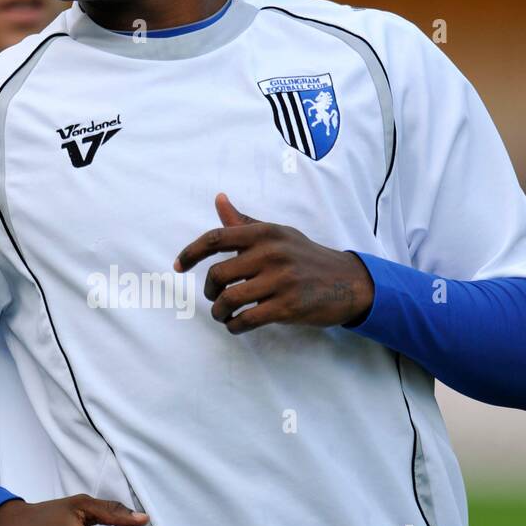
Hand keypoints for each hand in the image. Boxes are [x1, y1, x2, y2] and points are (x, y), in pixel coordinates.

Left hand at [174, 194, 373, 332]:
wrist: (347, 281)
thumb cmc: (306, 256)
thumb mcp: (278, 234)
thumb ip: (245, 222)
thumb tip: (219, 200)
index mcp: (265, 232)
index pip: (216, 238)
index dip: (191, 252)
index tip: (178, 266)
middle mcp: (271, 253)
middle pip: (218, 274)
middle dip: (210, 290)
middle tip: (214, 296)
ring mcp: (280, 280)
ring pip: (230, 299)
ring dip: (219, 312)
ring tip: (223, 314)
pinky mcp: (288, 306)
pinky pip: (247, 320)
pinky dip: (235, 326)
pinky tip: (236, 325)